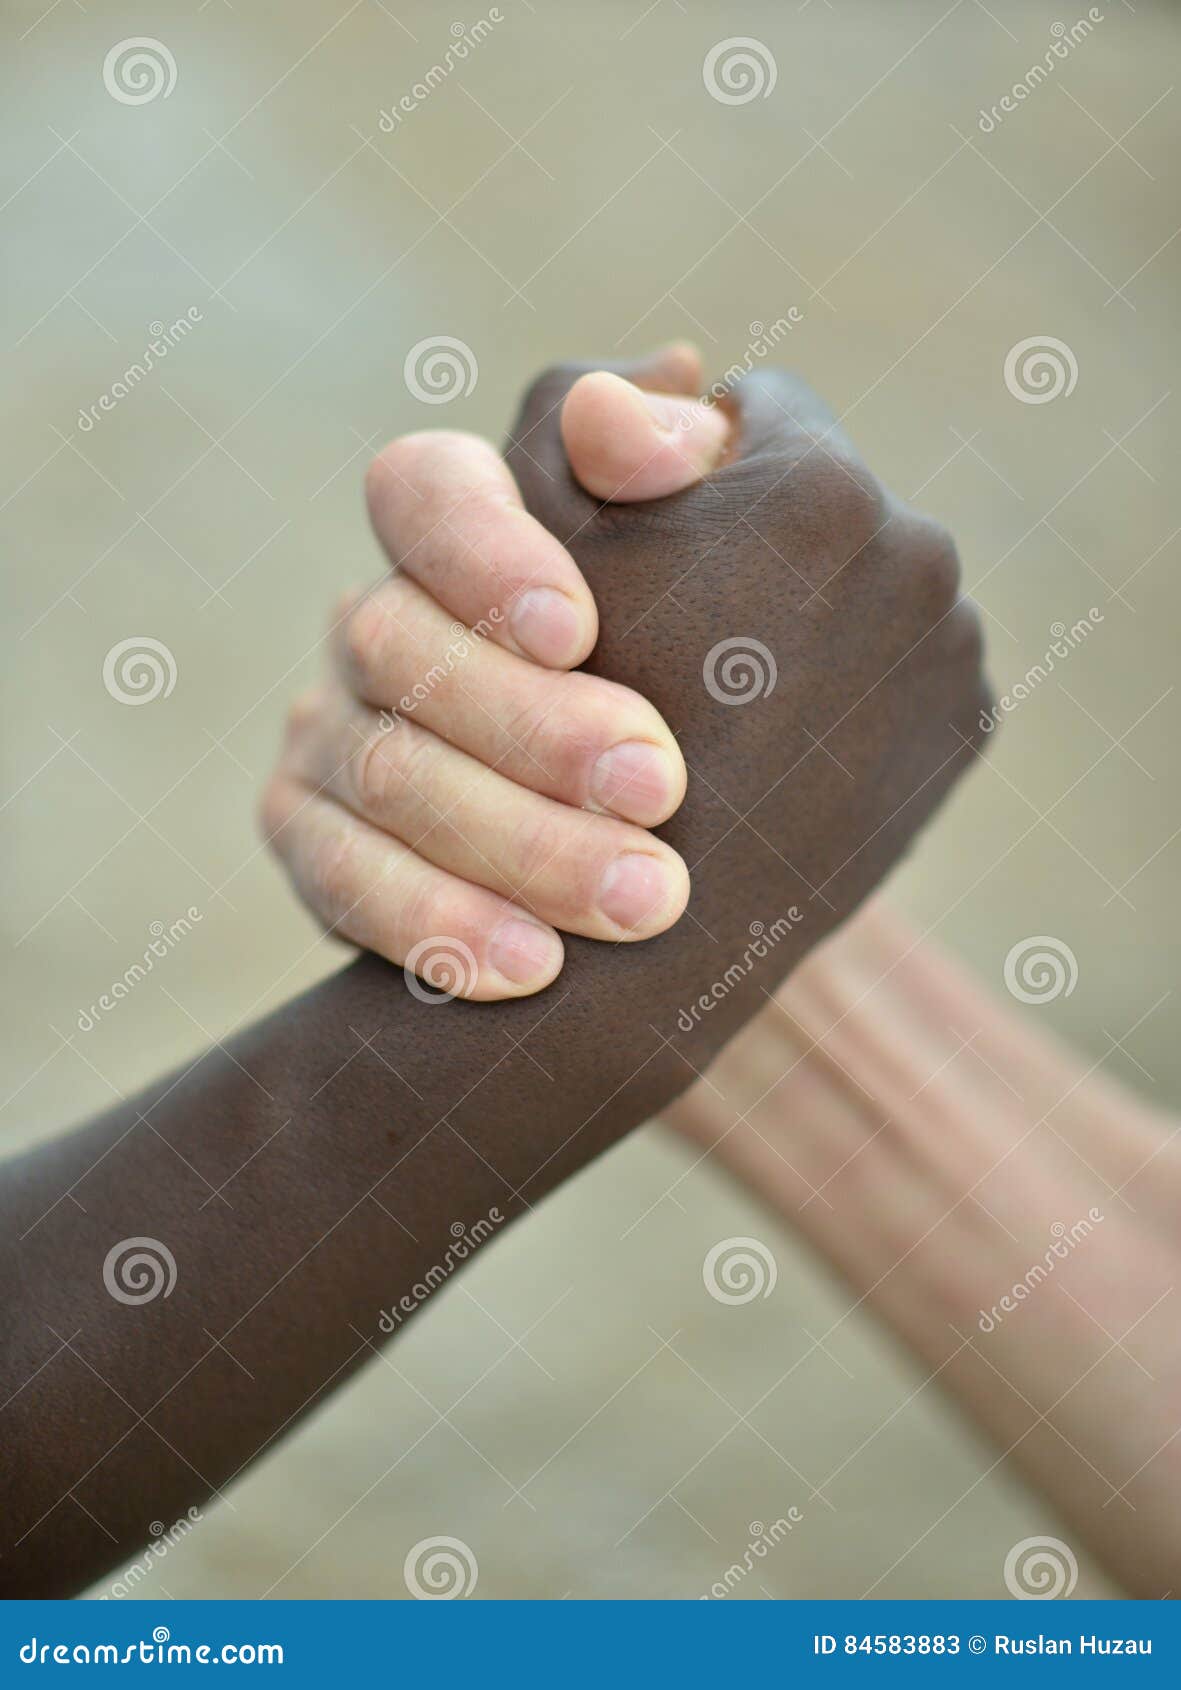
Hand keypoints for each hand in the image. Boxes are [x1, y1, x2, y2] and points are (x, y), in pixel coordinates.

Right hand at [261, 394, 720, 997]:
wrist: (687, 869)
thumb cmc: (721, 691)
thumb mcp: (739, 579)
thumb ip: (702, 482)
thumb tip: (678, 381)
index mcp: (469, 532)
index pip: (429, 490)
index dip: (486, 551)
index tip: (582, 626)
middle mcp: (385, 620)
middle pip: (395, 639)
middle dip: (529, 722)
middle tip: (661, 785)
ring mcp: (334, 727)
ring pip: (375, 770)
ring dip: (512, 841)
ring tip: (644, 902)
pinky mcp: (315, 838)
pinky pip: (339, 880)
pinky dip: (438, 925)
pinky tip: (536, 968)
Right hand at [498, 350, 991, 1055]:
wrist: (640, 921)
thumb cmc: (561, 718)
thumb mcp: (534, 545)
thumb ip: (581, 417)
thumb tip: (692, 366)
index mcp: (814, 489)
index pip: (751, 414)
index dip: (677, 468)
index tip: (643, 530)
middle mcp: (916, 557)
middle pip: (820, 498)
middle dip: (755, 540)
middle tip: (690, 611)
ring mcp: (952, 649)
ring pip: (864, 581)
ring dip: (805, 613)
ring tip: (730, 680)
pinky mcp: (966, 725)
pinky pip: (900, 662)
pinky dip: (848, 684)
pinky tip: (779, 734)